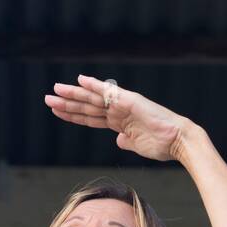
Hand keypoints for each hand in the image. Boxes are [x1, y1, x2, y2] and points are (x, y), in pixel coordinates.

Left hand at [44, 74, 194, 162]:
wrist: (178, 141)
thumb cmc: (162, 145)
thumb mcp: (138, 146)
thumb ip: (127, 142)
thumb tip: (119, 141)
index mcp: (120, 122)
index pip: (91, 118)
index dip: (73, 115)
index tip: (58, 112)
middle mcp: (119, 111)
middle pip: (87, 107)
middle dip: (67, 104)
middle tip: (48, 99)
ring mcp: (123, 105)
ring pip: (93, 99)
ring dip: (73, 95)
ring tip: (55, 91)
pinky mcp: (129, 101)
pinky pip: (108, 92)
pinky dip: (94, 85)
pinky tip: (80, 80)